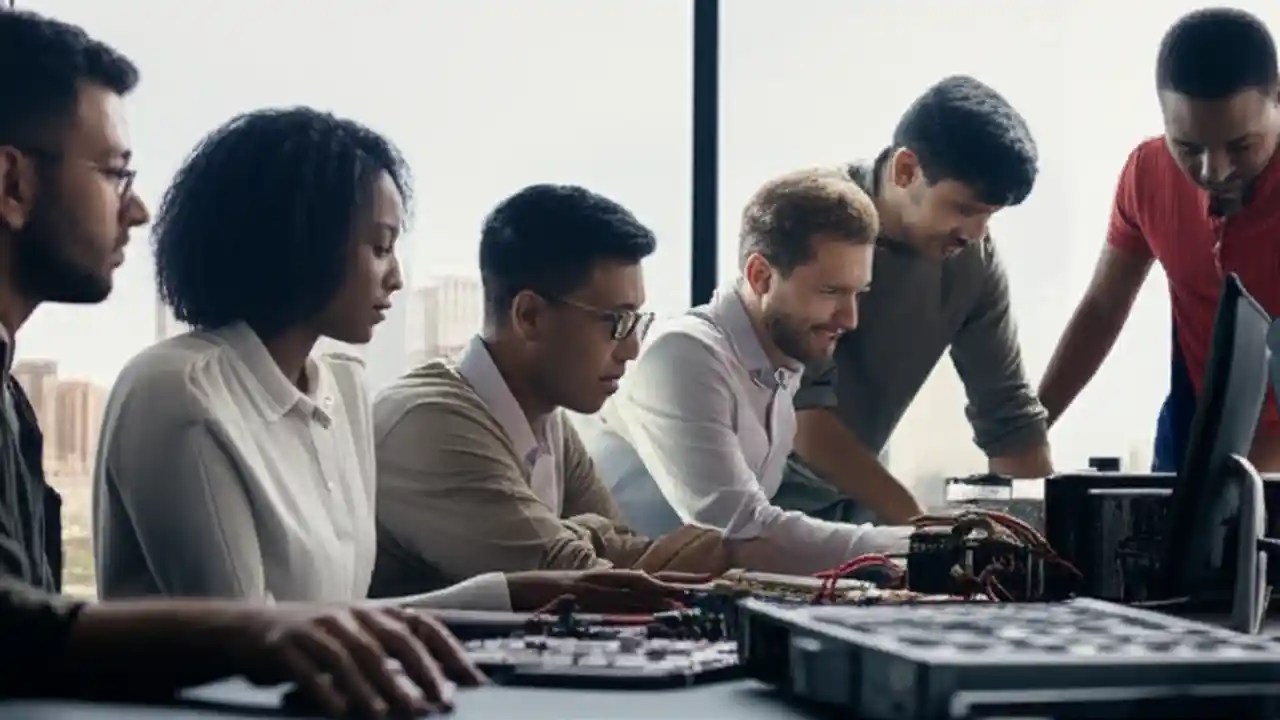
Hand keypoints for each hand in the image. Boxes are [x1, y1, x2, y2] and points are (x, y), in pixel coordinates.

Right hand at [227, 605, 483, 718]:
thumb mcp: (354, 637)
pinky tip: (339, 712)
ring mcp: (315, 627)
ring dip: (373, 687)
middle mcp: (348, 615)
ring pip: (351, 658)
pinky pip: (308, 669)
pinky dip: (325, 691)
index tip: (473, 680)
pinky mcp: (284, 645)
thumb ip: (390, 653)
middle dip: (419, 673)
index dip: (449, 651)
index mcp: (372, 612)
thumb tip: (437, 684)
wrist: (247, 629)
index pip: (422, 626)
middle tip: (439, 702)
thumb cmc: (313, 639)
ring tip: (389, 714)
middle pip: (392, 641)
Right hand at [505, 569, 713, 612]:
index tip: (703, 582)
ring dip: (659, 595)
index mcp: (606, 578)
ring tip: (686, 601)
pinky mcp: (578, 594)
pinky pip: (607, 601)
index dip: (676, 579)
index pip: (648, 578)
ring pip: (632, 589)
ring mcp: (591, 586)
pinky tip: (643, 610)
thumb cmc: (545, 592)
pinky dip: (627, 605)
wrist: (514, 588)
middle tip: (709, 585)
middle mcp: (604, 578)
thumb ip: (603, 594)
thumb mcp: (580, 593)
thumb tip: (623, 597)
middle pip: (649, 579)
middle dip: (679, 582)